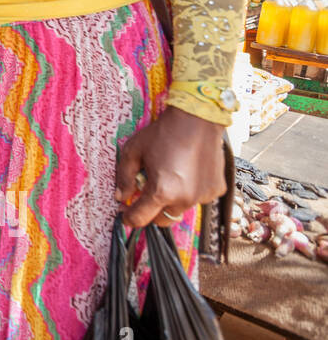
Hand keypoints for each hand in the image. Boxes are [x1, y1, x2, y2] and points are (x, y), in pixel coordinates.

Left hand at [115, 106, 227, 227]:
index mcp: (162, 191)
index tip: (125, 214)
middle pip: (162, 220)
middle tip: (145, 195)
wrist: (197, 119)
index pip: (141, 219)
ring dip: (172, 200)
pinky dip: (190, 191)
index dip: (129, 218)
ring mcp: (203, 196)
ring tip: (169, 177)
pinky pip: (198, 198)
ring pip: (180, 209)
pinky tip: (187, 172)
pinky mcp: (217, 190)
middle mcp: (185, 199)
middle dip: (151, 212)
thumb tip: (121, 197)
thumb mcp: (133, 151)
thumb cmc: (163, 133)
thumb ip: (124, 177)